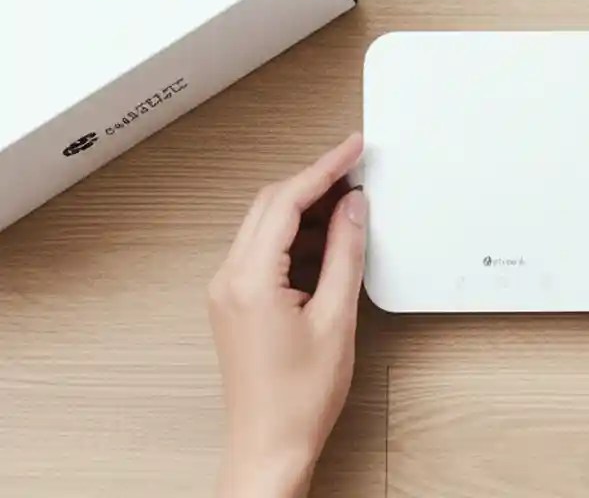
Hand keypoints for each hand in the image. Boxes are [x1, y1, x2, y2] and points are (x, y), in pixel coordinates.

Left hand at [208, 134, 366, 497]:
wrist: (270, 443)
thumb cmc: (299, 397)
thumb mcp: (337, 318)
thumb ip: (345, 254)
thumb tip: (353, 208)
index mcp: (249, 279)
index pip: (285, 200)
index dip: (324, 167)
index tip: (352, 148)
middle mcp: (229, 278)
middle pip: (270, 204)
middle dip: (315, 181)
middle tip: (357, 169)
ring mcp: (228, 290)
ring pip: (267, 225)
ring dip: (307, 209)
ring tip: (352, 206)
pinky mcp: (236, 302)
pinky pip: (265, 250)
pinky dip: (298, 237)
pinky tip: (331, 241)